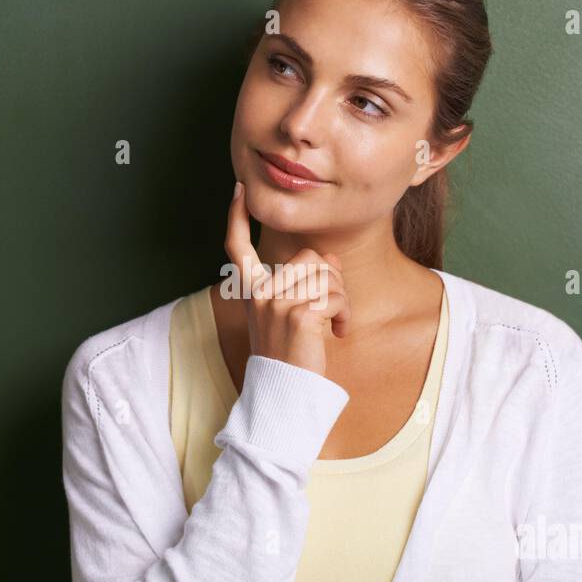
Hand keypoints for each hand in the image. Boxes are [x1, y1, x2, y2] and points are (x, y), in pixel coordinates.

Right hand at [224, 180, 350, 378]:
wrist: (285, 393)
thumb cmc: (290, 355)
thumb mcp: (291, 314)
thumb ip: (305, 283)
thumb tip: (331, 259)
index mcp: (251, 291)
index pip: (237, 246)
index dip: (237, 216)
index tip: (239, 189)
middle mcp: (259, 293)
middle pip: (308, 257)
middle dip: (329, 278)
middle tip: (330, 308)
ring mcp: (277, 302)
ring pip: (326, 275)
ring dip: (340, 298)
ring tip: (333, 323)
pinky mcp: (299, 314)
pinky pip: (335, 296)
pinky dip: (344, 315)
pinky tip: (337, 333)